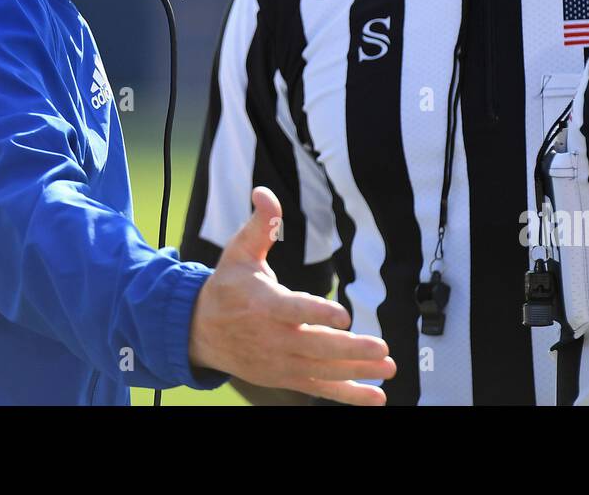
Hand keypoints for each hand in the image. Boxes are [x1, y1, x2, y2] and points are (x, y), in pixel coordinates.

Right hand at [188, 187, 394, 404]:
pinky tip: (376, 397)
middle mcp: (272, 338)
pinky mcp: (285, 377)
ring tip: (388, 367)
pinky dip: (348, 394)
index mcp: (262, 303)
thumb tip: (264, 192)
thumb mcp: (239, 251)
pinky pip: (319, 388)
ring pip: (321, 370)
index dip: (317, 313)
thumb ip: (260, 224)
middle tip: (381, 347)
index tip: (342, 316)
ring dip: (357, 371)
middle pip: (314, 347)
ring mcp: (279, 362)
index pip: (292, 310)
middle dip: (349, 349)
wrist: (200, 331)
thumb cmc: (228, 286)